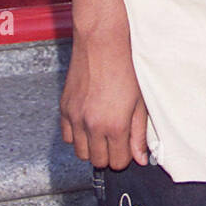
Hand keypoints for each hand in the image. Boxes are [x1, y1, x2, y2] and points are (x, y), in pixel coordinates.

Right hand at [60, 7, 149, 169]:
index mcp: (115, 126)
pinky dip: (77, 135)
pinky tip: (88, 123)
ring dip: (92, 147)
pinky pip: (67, 137)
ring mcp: (75, 117)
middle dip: (109, 155)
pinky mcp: (65, 108)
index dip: (125, 157)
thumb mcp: (140, 103)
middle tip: (116, 140)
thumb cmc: (126, 68)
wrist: (103, 43)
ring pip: (81, 153)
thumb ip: (139, 134)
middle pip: (98, 161)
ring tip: (102, 132)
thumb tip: (140, 159)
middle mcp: (92, 125)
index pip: (117, 162)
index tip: (127, 147)